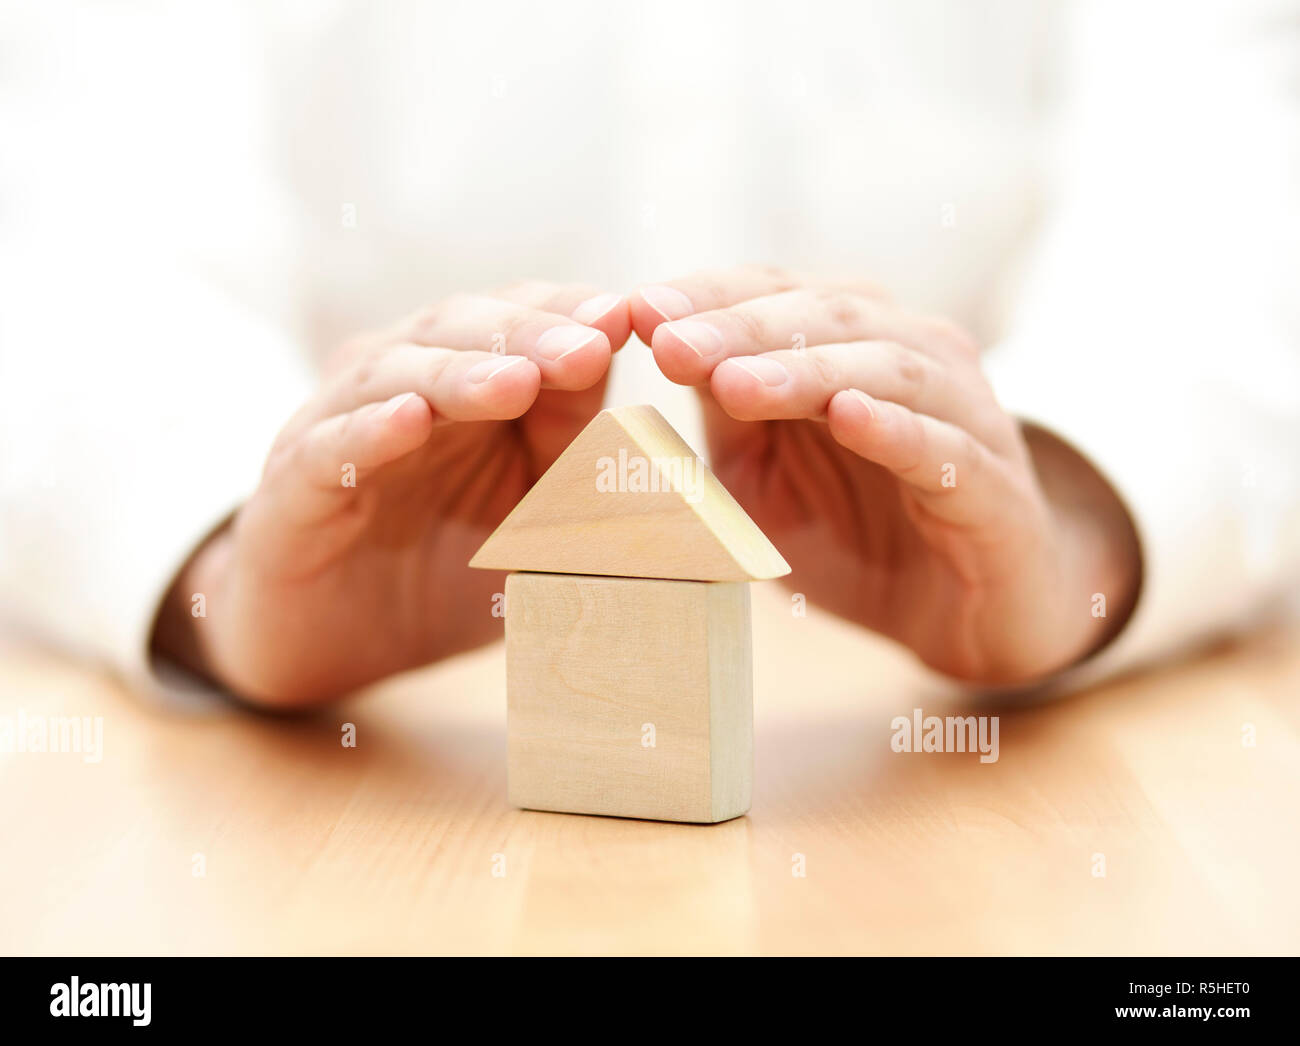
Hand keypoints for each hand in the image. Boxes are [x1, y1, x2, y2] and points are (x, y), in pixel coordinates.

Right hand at [153, 282, 630, 704]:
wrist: (329, 638)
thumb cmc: (440, 570)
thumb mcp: (532, 523)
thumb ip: (578, 472)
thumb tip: (660, 441)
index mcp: (469, 384)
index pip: (522, 324)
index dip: (569, 315)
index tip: (628, 315)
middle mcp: (402, 384)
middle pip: (462, 331)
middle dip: (529, 335)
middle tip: (587, 344)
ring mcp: (341, 425)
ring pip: (395, 374)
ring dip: (459, 374)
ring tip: (514, 380)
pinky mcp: (294, 482)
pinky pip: (332, 447)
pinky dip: (368, 431)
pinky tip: (409, 423)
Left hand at [630, 266, 1140, 683]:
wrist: (970, 612)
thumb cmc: (857, 533)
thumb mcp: (765, 477)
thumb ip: (726, 416)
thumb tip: (659, 349)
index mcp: (852, 343)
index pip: (775, 294)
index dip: (708, 296)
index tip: (636, 308)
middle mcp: (914, 357)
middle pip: (826, 319)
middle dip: (741, 329)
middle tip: (670, 344)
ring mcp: (964, 416)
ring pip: (888, 370)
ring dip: (807, 372)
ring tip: (735, 383)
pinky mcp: (995, 487)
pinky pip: (946, 450)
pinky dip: (899, 430)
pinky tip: (849, 418)